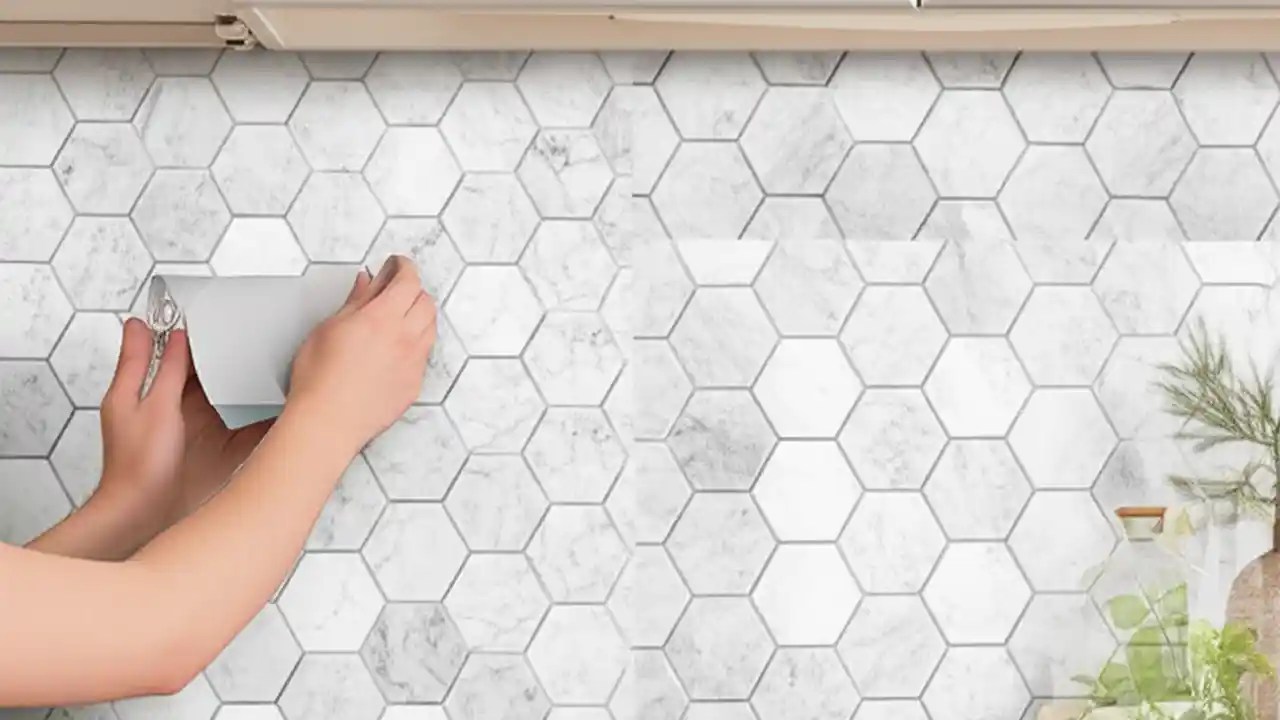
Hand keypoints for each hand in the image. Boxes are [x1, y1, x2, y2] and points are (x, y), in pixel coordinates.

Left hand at [97, 320, 271, 535]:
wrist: (146, 514)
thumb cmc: (135, 465)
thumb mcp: (148, 405)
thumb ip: (159, 366)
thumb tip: (152, 326)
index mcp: (157, 390)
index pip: (180, 352)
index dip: (198, 334)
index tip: (221, 314)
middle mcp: (184, 406)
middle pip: (216, 372)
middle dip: (236, 356)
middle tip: (262, 335)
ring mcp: (208, 427)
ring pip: (238, 396)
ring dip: (257, 385)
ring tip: (282, 364)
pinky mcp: (228, 447)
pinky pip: (255, 426)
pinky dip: (270, 415)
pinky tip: (288, 404)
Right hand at [287, 256, 435, 450]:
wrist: (327, 423)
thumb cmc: (319, 379)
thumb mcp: (329, 328)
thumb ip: (356, 301)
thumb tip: (368, 282)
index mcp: (382, 319)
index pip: (408, 281)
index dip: (404, 267)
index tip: (397, 264)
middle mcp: (405, 339)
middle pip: (425, 302)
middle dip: (413, 289)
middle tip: (396, 288)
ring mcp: (413, 363)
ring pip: (431, 327)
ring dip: (419, 315)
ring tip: (400, 315)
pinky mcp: (414, 384)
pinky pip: (425, 354)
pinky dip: (417, 341)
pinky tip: (399, 346)